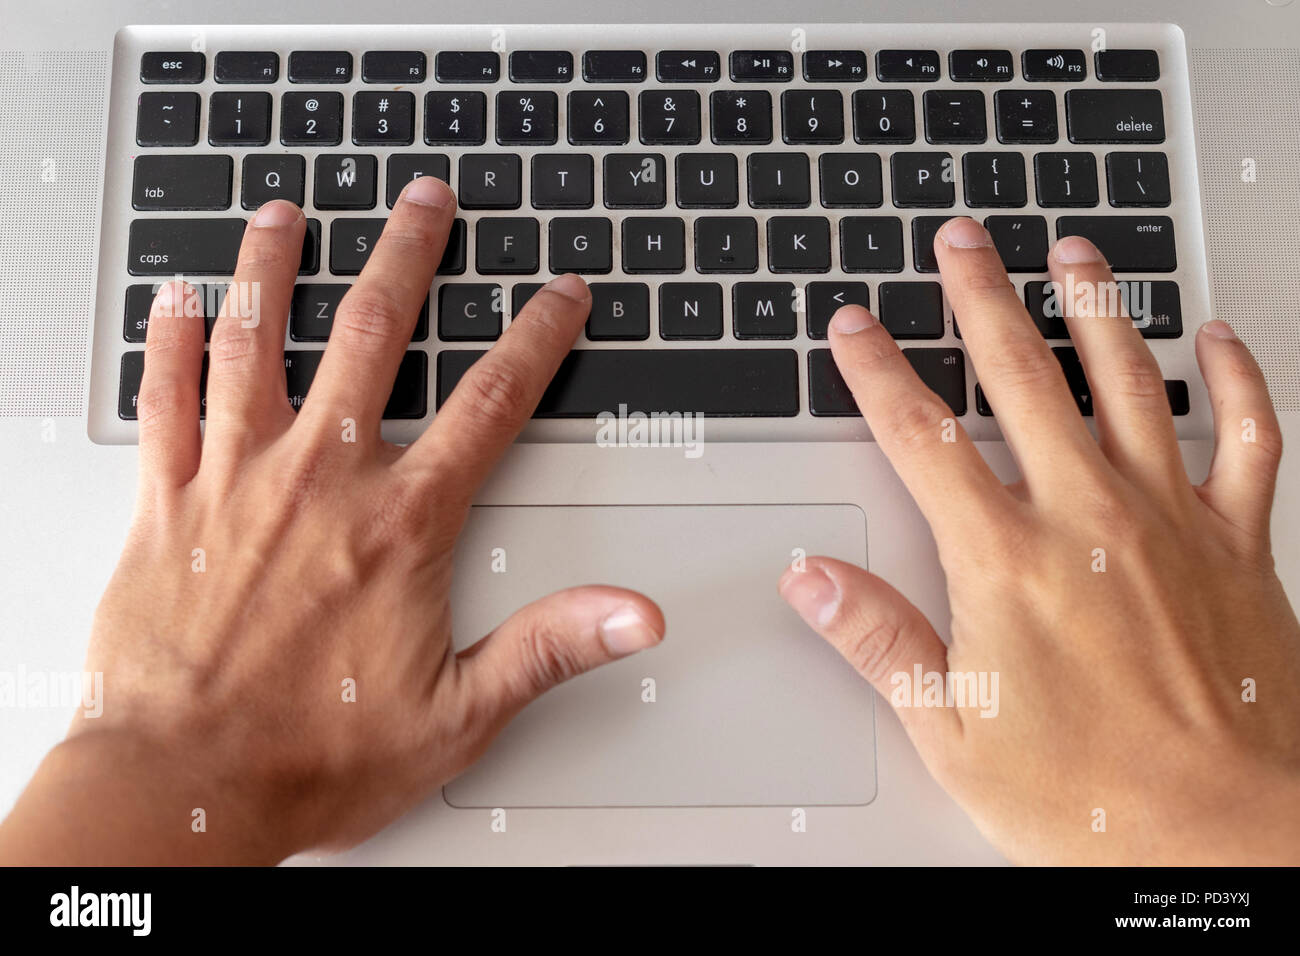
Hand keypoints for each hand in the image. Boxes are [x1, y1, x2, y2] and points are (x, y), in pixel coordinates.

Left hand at [0, 178, 662, 863]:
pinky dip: (170, 342)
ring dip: (278, 268)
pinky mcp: (168, 502)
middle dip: (409, 254)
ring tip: (289, 215)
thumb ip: (550, 648)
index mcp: (400, 525)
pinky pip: (164, 399)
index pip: (490, 403)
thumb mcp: (459, 715)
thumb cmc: (309, 755)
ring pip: (260, 342)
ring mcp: (237, 481)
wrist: (181, 787)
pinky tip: (179, 299)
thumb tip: (634, 613)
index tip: (558, 295)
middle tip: (426, 201)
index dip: (536, 338)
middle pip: (375, 335)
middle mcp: (319, 482)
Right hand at [778, 217, 1299, 864]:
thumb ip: (878, 641)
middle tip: (960, 242)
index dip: (879, 371)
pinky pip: (1245, 438)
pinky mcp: (1239, 544)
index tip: (854, 328)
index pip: (923, 436)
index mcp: (1007, 560)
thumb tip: (812, 580)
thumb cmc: (1093, 798)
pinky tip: (1214, 340)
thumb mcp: (952, 731)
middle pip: (1023, 376)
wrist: (1231, 838)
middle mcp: (1089, 518)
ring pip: (1129, 381)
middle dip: (981, 297)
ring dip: (1094, 307)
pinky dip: (1233, 381)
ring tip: (1072, 252)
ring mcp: (1171, 522)